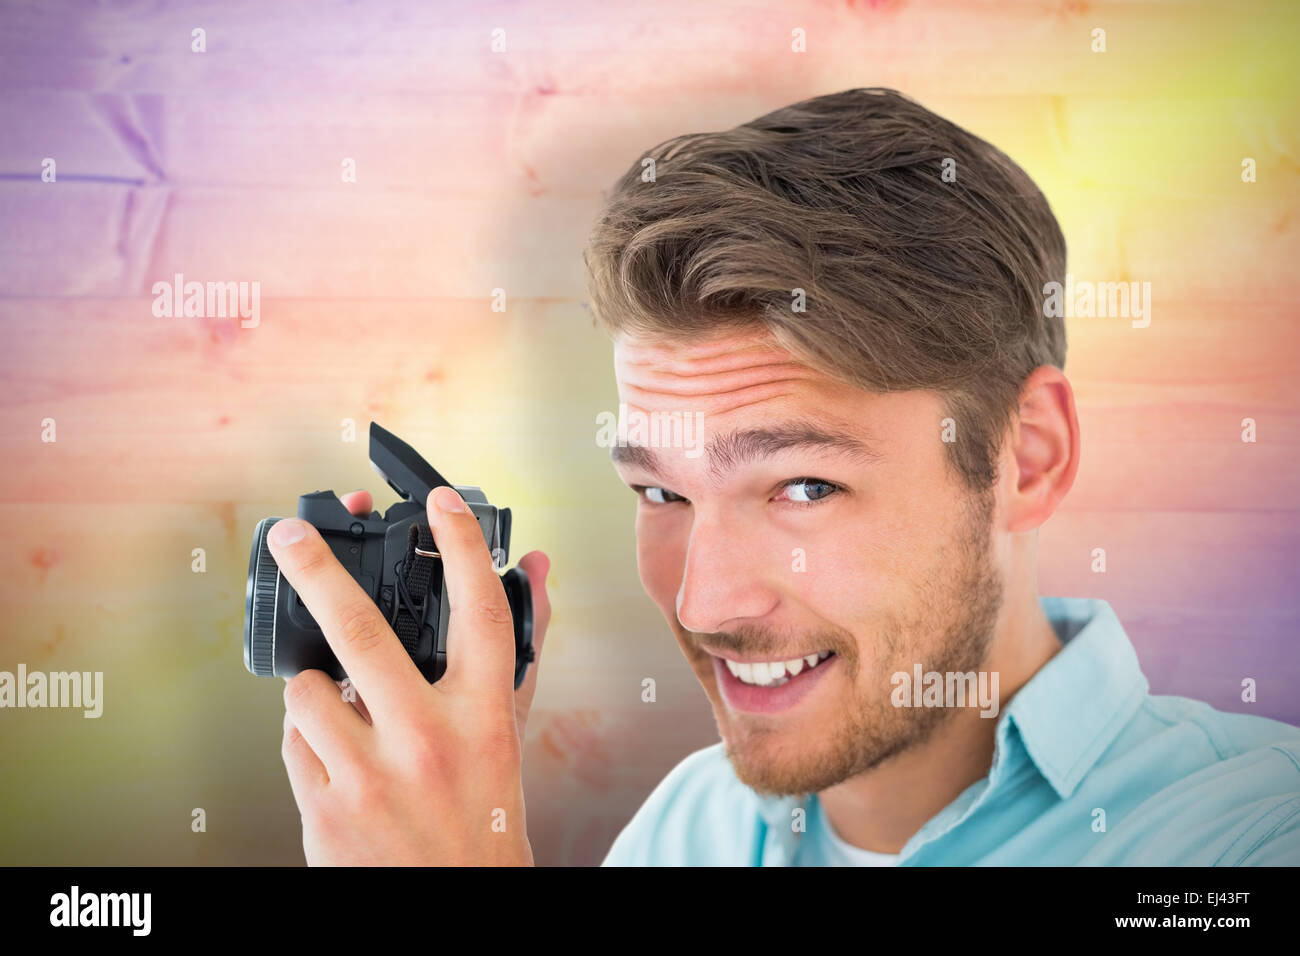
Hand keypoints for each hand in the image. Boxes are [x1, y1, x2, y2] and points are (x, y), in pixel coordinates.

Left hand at [274, 486, 550, 865]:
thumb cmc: (483, 815)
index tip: (441, 502)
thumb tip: (536, 571)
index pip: (478, 609)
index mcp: (483, 715)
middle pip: (360, 632)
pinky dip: (309, 740)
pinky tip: (340, 758)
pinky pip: (293, 743)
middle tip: (291, 536)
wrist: (451, 904)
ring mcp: (371, 777)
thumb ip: (522, 646)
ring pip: (309, 691)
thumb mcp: (509, 730)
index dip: (460, 544)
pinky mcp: (325, 810)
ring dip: (318, 690)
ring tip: (348, 712)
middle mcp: (428, 740)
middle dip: (316, 570)